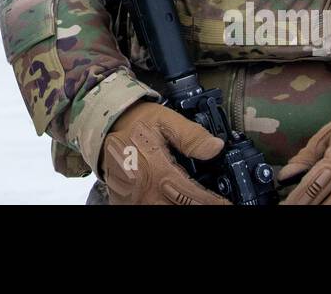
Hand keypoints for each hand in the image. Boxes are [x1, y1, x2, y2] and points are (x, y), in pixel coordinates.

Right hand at [100, 100, 229, 204]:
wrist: (104, 126)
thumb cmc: (136, 123)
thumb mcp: (165, 120)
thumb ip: (191, 135)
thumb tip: (216, 147)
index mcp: (155, 168)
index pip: (190, 194)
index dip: (211, 202)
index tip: (225, 204)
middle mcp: (143, 188)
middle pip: (177, 208)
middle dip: (198, 207)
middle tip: (213, 203)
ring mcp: (132, 198)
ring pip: (162, 211)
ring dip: (181, 207)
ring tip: (198, 202)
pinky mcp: (124, 202)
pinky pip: (146, 209)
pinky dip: (163, 206)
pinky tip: (173, 201)